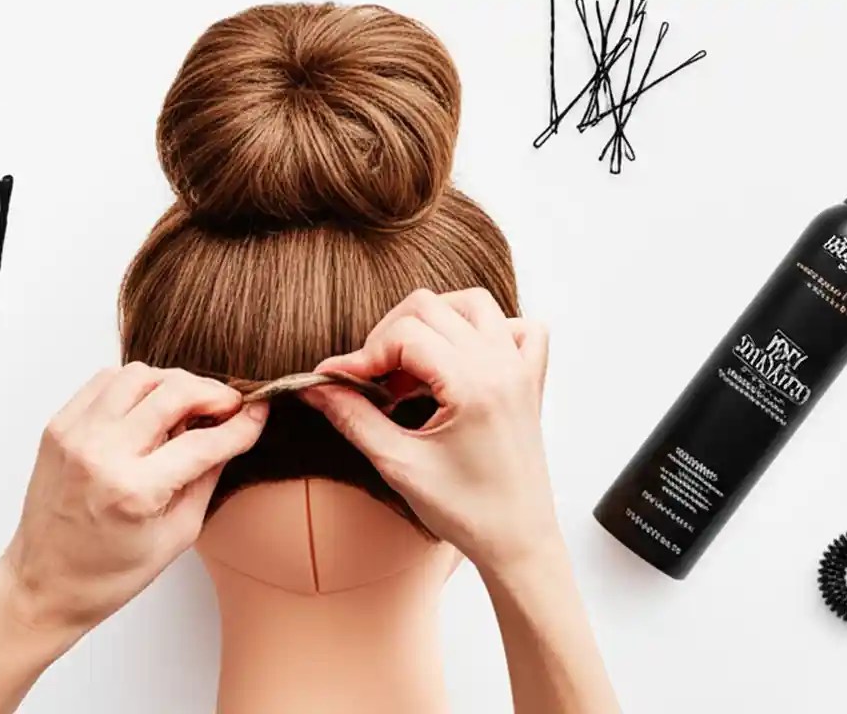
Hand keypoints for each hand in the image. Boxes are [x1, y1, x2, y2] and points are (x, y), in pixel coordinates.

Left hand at [0, 363, 267, 640]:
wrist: (43, 583)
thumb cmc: (109, 573)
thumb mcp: (177, 535)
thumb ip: (207, 478)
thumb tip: (232, 433)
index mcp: (134, 492)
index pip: (204, 441)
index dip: (241, 424)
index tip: (259, 412)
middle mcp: (101, 454)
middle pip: (174, 392)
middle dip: (213, 393)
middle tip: (229, 405)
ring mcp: (75, 435)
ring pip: (139, 375)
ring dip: (173, 384)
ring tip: (188, 406)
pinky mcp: (58, 427)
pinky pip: (105, 381)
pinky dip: (135, 385)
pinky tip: (149, 407)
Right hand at [300, 288, 558, 572]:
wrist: (517, 542)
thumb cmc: (466, 512)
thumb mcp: (398, 464)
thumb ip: (354, 418)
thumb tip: (316, 386)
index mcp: (472, 385)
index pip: (403, 333)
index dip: (362, 354)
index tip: (338, 381)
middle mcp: (501, 366)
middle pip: (431, 306)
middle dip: (389, 336)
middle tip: (373, 380)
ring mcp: (520, 369)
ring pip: (473, 304)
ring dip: (433, 322)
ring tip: (410, 365)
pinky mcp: (530, 381)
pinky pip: (519, 328)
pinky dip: (488, 330)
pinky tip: (462, 359)